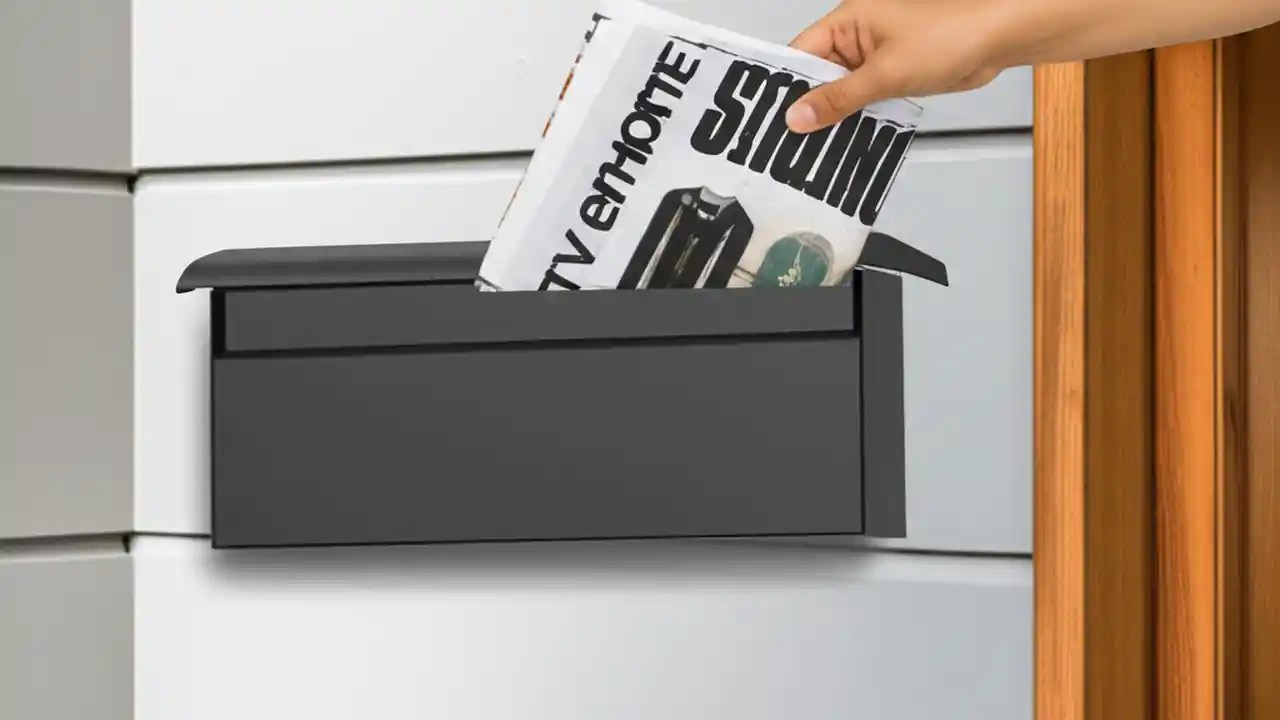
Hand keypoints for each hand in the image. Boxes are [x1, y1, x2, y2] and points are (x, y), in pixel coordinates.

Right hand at [786, 0, 1011, 132]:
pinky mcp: (893, 73)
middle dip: (809, 107)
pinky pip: (865, 98)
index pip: (800, 54)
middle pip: (818, 75)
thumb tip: (797, 116)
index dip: (784, 87)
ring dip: (834, 116)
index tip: (770, 120)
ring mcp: (875, 56)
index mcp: (848, 21)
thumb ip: (839, 98)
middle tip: (789, 144)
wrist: (999, 37)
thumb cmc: (949, 36)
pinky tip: (846, 141)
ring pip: (841, 90)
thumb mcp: (885, 73)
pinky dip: (857, 117)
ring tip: (814, 149)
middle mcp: (857, 36)